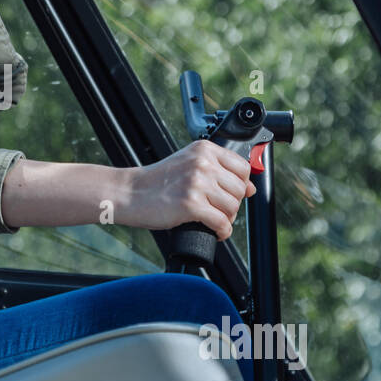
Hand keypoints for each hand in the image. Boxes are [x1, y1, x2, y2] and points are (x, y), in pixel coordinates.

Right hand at [123, 140, 256, 238]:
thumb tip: (250, 188)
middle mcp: (202, 163)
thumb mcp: (188, 164)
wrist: (129, 193)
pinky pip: (221, 223)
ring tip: (213, 220)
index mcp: (204, 150)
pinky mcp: (190, 204)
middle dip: (232, 204)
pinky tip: (214, 231)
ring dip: (226, 219)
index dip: (240, 185)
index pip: (242, 168)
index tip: (230, 194)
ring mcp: (196, 183)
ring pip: (232, 207)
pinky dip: (222, 231)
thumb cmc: (157, 182)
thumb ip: (217, 170)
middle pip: (239, 190)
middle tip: (217, 210)